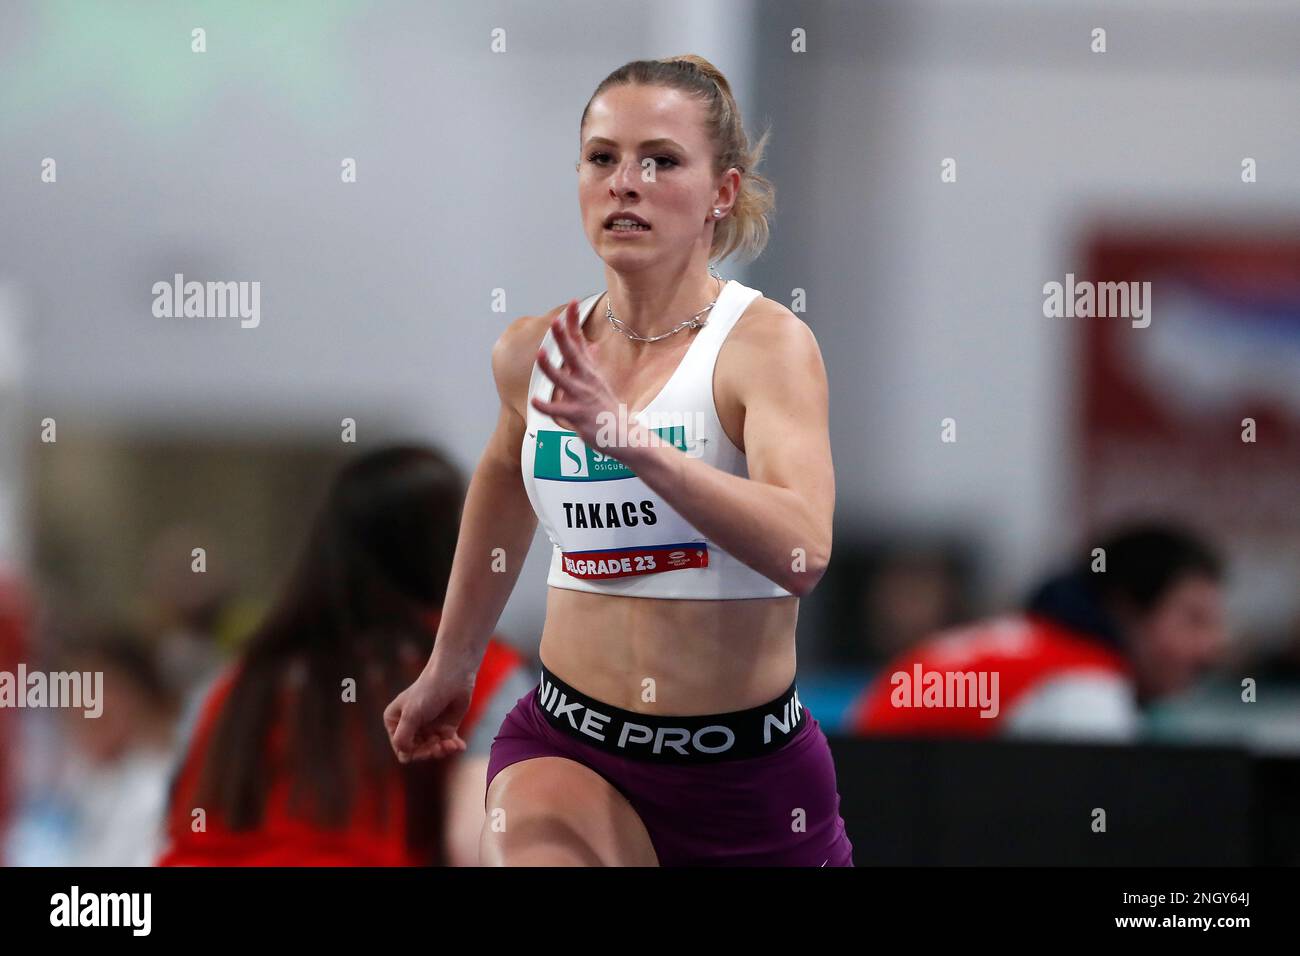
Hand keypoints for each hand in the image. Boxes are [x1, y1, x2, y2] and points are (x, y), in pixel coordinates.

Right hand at [383, 665, 473, 762]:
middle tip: (440, 746)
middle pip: (418, 752)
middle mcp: (410, 726)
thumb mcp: (411, 715)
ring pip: (433, 751)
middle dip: (430, 752)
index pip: (401, 749)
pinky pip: (447, 745)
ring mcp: (428, 728)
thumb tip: (404, 755)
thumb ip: (403, 737)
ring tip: (452, 745)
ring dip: (443, 751)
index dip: (414, 752)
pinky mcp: (445, 728)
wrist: (453, 676)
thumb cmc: (428, 692)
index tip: (428, 744)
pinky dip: (454, 747)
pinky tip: (460, 745)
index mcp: (395, 722)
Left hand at [530, 299, 624, 449]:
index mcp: (588, 370)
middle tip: (555, 322)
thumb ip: (592, 362)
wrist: (622, 434)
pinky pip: (560, 410)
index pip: (580, 341)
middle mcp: (586, 380)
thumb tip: (592, 345)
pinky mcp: (579, 415)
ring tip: (540, 355)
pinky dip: (547, 406)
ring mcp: (583, 397)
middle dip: (563, 338)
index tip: (572, 302)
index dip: (575, 323)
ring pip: (565, 380)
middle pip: (574, 355)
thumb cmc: (607, 407)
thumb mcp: (600, 380)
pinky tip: (535, 401)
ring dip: (552, 367)